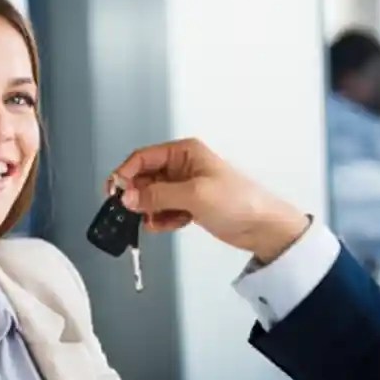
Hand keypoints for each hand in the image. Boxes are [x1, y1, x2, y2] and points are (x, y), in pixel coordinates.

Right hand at [109, 138, 309, 262]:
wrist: (264, 227)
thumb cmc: (241, 202)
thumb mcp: (194, 195)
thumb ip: (158, 195)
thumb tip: (128, 196)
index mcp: (185, 152)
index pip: (143, 157)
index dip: (125, 173)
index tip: (115, 191)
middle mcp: (184, 166)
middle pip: (144, 178)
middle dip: (137, 195)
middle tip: (131, 211)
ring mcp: (186, 187)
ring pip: (152, 196)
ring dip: (150, 210)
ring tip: (155, 220)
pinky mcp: (190, 205)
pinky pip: (164, 210)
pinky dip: (162, 219)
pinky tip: (168, 224)